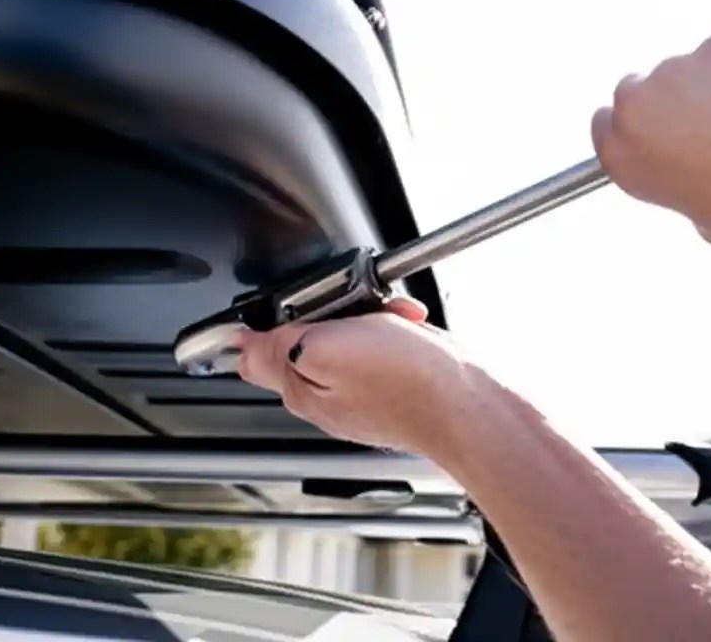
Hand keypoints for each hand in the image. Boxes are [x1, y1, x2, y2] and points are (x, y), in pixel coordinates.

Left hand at [237, 298, 481, 455]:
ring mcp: (363, 393)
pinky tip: (409, 328)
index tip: (304, 307)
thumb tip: (239, 345)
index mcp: (302, 391)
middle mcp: (329, 397)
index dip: (276, 317)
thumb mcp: (325, 350)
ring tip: (391, 319)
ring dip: (368, 315)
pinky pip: (383, 343)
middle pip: (306, 336)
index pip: (260, 351)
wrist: (471, 403)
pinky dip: (395, 328)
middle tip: (357, 310)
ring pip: (347, 334)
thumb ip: (276, 347)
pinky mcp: (395, 385)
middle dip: (332, 310)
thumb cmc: (408, 381)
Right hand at [592, 32, 710, 251]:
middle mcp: (638, 109)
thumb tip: (700, 161)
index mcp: (626, 159)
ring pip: (692, 70)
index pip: (605, 128)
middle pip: (638, 91)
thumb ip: (686, 184)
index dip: (635, 131)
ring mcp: (680, 69)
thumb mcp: (710, 220)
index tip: (660, 134)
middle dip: (669, 101)